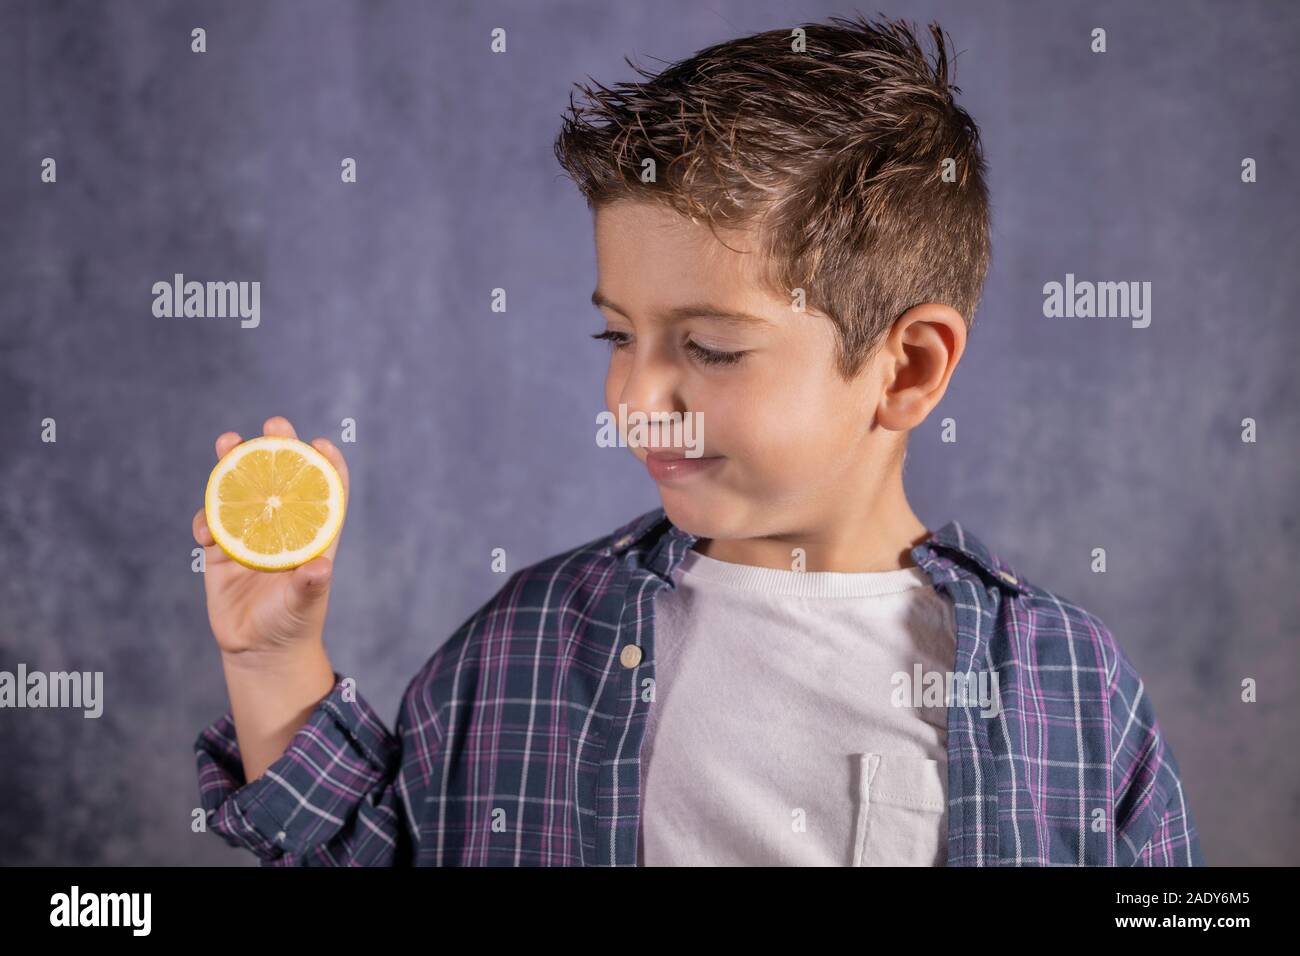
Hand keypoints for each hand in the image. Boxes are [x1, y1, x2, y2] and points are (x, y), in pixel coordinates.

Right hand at [192, 416, 349, 660]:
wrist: (258, 650)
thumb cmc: (293, 623)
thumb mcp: (304, 604)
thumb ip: (309, 587)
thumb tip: (320, 569)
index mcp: (313, 534)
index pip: (326, 491)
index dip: (327, 464)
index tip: (320, 443)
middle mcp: (282, 527)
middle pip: (281, 478)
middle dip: (277, 447)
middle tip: (274, 424)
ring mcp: (250, 535)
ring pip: (242, 490)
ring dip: (234, 465)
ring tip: (227, 441)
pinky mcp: (221, 550)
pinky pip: (211, 524)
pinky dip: (207, 519)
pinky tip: (207, 531)